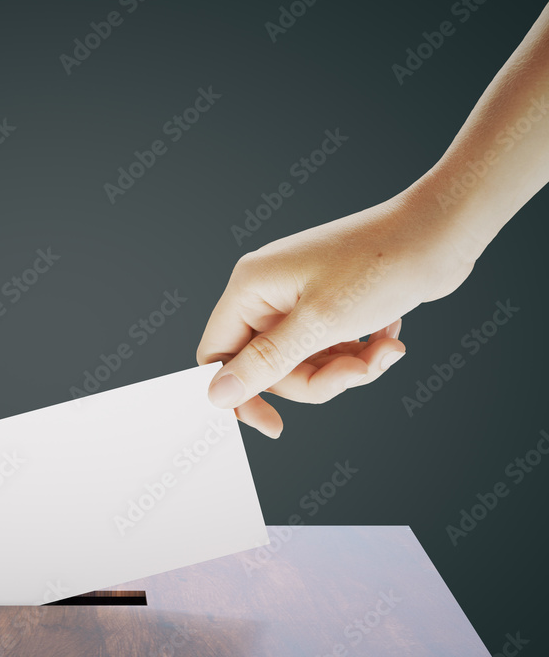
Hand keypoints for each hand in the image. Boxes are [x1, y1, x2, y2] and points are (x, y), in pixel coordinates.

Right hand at [196, 190, 477, 437]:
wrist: (440, 232)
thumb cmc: (382, 264)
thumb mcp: (319, 324)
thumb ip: (264, 363)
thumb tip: (216, 395)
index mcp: (250, 288)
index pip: (217, 355)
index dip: (240, 395)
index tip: (273, 424)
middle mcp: (267, 292)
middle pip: (268, 367)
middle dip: (317, 379)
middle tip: (358, 373)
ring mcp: (297, 298)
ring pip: (303, 363)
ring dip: (346, 368)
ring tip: (384, 351)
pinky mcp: (327, 304)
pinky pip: (326, 350)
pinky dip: (358, 354)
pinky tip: (387, 338)